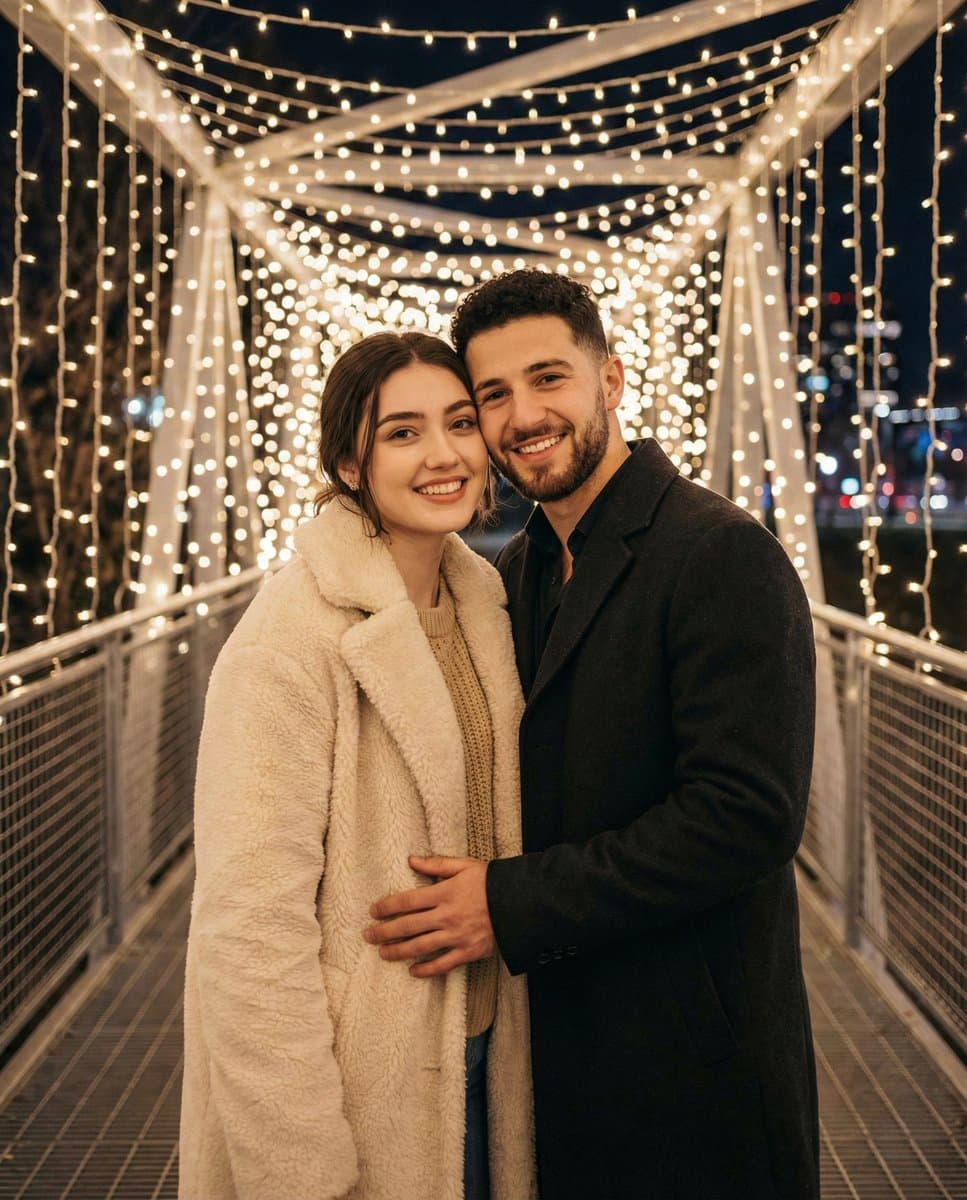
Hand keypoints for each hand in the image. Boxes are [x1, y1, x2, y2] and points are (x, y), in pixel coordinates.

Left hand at [364, 856, 494, 977]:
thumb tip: (411, 860)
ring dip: (398, 951)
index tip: (373, 911)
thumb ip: (436, 864)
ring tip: (383, 953)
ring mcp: (456, 936)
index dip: (387, 906)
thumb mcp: (464, 865)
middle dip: (384, 931)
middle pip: (408, 926)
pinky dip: (427, 970)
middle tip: (368, 936)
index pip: (407, 901)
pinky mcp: (468, 952)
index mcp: (444, 893)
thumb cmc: (491, 882)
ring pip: (420, 947)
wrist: (520, 903)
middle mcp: (446, 916)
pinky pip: (443, 964)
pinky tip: (413, 971)